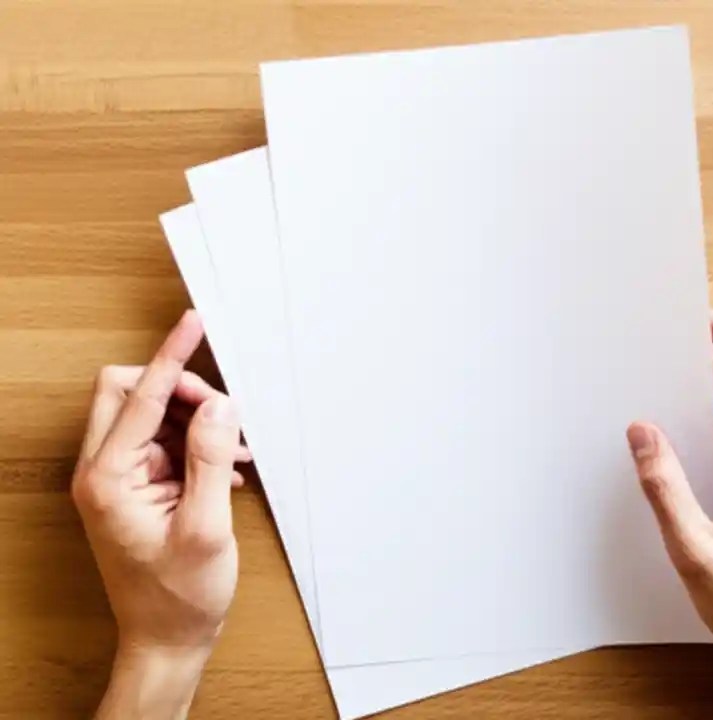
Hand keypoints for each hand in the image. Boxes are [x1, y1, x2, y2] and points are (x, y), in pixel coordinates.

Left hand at [72, 311, 249, 718]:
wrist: (167, 639)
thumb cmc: (179, 596)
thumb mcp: (206, 527)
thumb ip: (212, 460)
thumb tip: (220, 407)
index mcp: (107, 479)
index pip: (139, 396)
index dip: (170, 357)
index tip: (192, 324)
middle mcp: (102, 473)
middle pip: (133, 395)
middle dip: (183, 394)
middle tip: (226, 416)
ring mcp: (117, 480)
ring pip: (155, 416)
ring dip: (199, 424)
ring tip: (236, 456)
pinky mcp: (135, 488)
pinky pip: (166, 443)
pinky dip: (199, 446)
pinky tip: (229, 472)